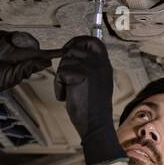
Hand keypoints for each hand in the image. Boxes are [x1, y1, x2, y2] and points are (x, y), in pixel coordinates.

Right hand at [0, 29, 58, 117]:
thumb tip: (47, 62)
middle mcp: (10, 47)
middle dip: (7, 47)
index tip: (60, 52)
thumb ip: (28, 67)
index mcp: (19, 57)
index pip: (34, 50)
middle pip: (16, 37)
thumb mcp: (12, 77)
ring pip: (1, 35)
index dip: (46, 50)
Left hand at [54, 35, 124, 164]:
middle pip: (74, 49)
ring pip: (65, 62)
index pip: (93, 41)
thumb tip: (72, 53)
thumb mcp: (96, 82)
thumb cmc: (92, 107)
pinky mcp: (81, 74)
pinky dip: (59, 87)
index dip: (78, 41)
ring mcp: (92, 67)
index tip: (68, 49)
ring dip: (61, 78)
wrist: (96, 124)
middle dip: (65, 62)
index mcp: (104, 64)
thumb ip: (90, 67)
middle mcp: (100, 63)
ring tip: (70, 91)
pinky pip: (60, 74)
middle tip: (66, 78)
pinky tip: (68, 96)